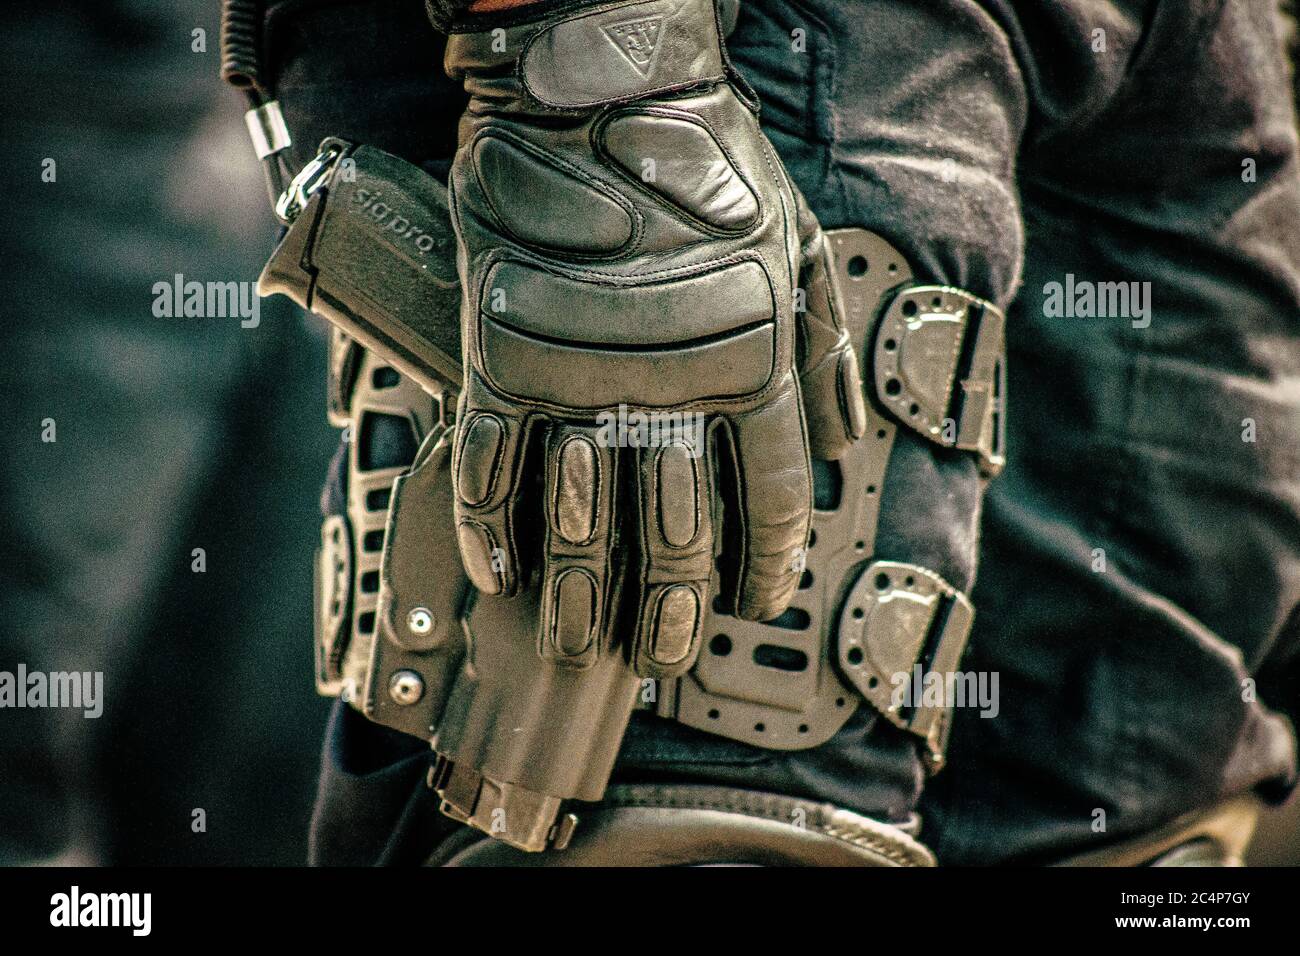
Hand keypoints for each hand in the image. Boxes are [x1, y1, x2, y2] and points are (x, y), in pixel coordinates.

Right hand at [445, 0, 865, 675]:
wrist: (599, 92)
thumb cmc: (709, 165)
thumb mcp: (800, 246)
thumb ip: (826, 350)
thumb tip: (846, 441)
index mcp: (755, 368)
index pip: (774, 499)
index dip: (768, 564)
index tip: (758, 600)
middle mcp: (672, 393)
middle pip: (679, 538)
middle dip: (675, 611)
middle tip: (665, 650)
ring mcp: (582, 383)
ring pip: (583, 526)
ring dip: (582, 600)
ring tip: (581, 645)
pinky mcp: (504, 362)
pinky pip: (489, 470)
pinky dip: (489, 530)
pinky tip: (500, 574)